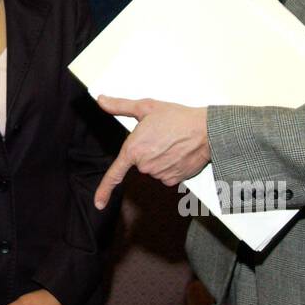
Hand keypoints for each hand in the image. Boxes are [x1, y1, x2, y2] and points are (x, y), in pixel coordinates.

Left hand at [93, 96, 209, 207]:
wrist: (206, 131)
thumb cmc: (178, 118)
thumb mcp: (146, 107)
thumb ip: (120, 106)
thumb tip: (101, 101)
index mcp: (134, 149)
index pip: (115, 174)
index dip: (104, 190)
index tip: (99, 203)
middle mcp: (145, 165)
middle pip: (139, 162)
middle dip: (146, 150)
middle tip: (160, 137)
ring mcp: (159, 174)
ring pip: (152, 168)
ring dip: (159, 157)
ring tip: (172, 142)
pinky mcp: (173, 180)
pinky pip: (165, 174)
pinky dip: (170, 165)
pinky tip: (178, 153)